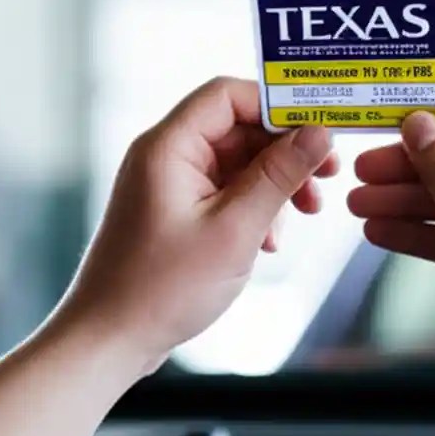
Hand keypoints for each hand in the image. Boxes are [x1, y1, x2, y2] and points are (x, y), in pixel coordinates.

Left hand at [55, 77, 337, 376]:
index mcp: (168, 146)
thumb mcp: (236, 229)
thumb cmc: (161, 288)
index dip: (278, 106)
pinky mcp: (174, 210)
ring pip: (237, 161)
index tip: (320, 130)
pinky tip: (269, 241)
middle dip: (285, 152)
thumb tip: (318, 133)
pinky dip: (254, 206)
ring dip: (275, 183)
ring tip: (303, 215)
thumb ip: (279, 175)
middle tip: (325, 178)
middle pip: (238, 128)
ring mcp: (168, 183)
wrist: (109, 340)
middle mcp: (164, 155)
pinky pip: (225, 189)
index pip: (229, 95)